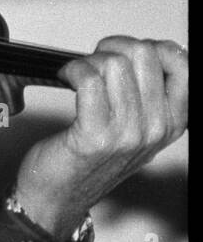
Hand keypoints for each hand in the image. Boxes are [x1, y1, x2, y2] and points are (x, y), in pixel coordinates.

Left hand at [14, 37, 187, 236]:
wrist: (59, 195)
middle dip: (112, 48)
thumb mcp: (135, 130)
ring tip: (78, 74)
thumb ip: (147, 96)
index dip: (150, 46)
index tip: (125, 52)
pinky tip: (65, 77)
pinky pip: (88, 80)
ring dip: (88, 61)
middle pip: (144, 55)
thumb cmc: (90, 160)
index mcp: (173, 123)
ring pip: (114, 64)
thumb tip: (143, 51)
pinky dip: (72, 70)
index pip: (182, 64)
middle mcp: (156, 128)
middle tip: (94, 60)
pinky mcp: (95, 135)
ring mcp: (128, 134)